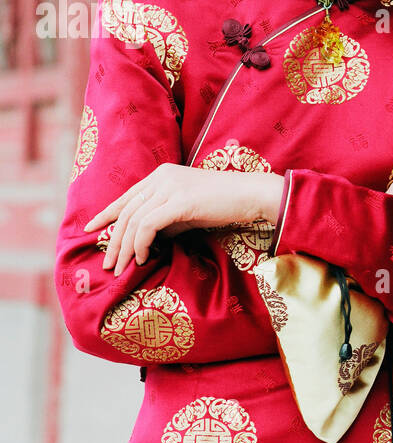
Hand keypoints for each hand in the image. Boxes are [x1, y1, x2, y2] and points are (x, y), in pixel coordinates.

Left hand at [84, 164, 284, 277]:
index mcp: (161, 175)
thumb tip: (148, 239)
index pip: (126, 197)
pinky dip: (141, 243)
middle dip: (113, 239)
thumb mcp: (188, 211)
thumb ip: (166, 220)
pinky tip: (142, 257)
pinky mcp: (180, 201)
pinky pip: (149, 225)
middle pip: (126, 211)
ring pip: (134, 219)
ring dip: (124, 247)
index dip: (106, 214)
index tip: (91, 230)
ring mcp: (170, 187)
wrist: (251, 195)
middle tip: (108, 263)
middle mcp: (161, 177)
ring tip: (123, 267)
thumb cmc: (223, 204)